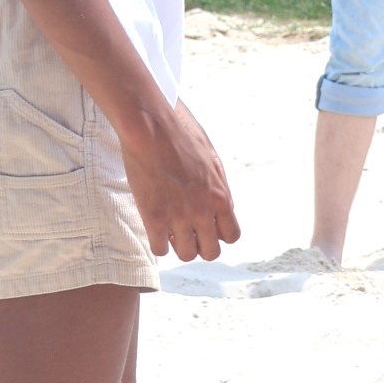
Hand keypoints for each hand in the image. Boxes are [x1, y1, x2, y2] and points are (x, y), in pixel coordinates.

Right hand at [121, 98, 240, 262]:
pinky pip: (159, 250)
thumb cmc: (181, 135)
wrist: (151, 128)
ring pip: (185, 254)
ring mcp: (179, 217)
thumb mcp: (212, 158)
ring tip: (169, 230)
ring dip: (178, 245)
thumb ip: (218, 185)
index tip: (206, 225)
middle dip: (200, 245)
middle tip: (188, 232)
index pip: (232, 235)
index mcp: (221, 197)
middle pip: (211, 252)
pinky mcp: (154, 218)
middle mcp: (203, 212)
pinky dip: (158, 243)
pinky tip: (155, 229)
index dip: (218, 234)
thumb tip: (222, 202)